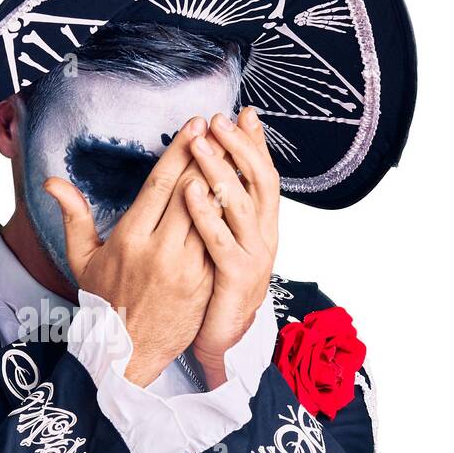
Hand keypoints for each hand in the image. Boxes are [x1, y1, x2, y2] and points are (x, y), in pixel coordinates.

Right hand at [44, 116, 214, 386]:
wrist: (126, 353)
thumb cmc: (104, 302)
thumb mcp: (82, 260)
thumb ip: (74, 216)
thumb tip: (53, 181)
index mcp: (129, 238)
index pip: (161, 184)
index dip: (180, 150)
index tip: (196, 124)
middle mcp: (159, 251)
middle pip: (192, 192)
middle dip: (209, 155)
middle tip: (225, 126)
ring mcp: (186, 269)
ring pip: (212, 214)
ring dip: (227, 180)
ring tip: (240, 151)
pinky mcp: (204, 284)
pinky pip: (221, 241)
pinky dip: (232, 216)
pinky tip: (244, 193)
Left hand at [184, 108, 279, 387]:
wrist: (221, 339)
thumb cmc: (214, 287)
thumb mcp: (221, 242)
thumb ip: (216, 207)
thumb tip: (205, 170)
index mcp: (259, 224)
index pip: (261, 174)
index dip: (254, 144)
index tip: (243, 113)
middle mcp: (263, 235)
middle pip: (257, 181)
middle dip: (238, 147)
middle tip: (217, 119)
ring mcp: (253, 257)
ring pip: (240, 204)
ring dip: (220, 170)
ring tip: (202, 143)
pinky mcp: (236, 279)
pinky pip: (220, 241)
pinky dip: (206, 214)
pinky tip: (189, 191)